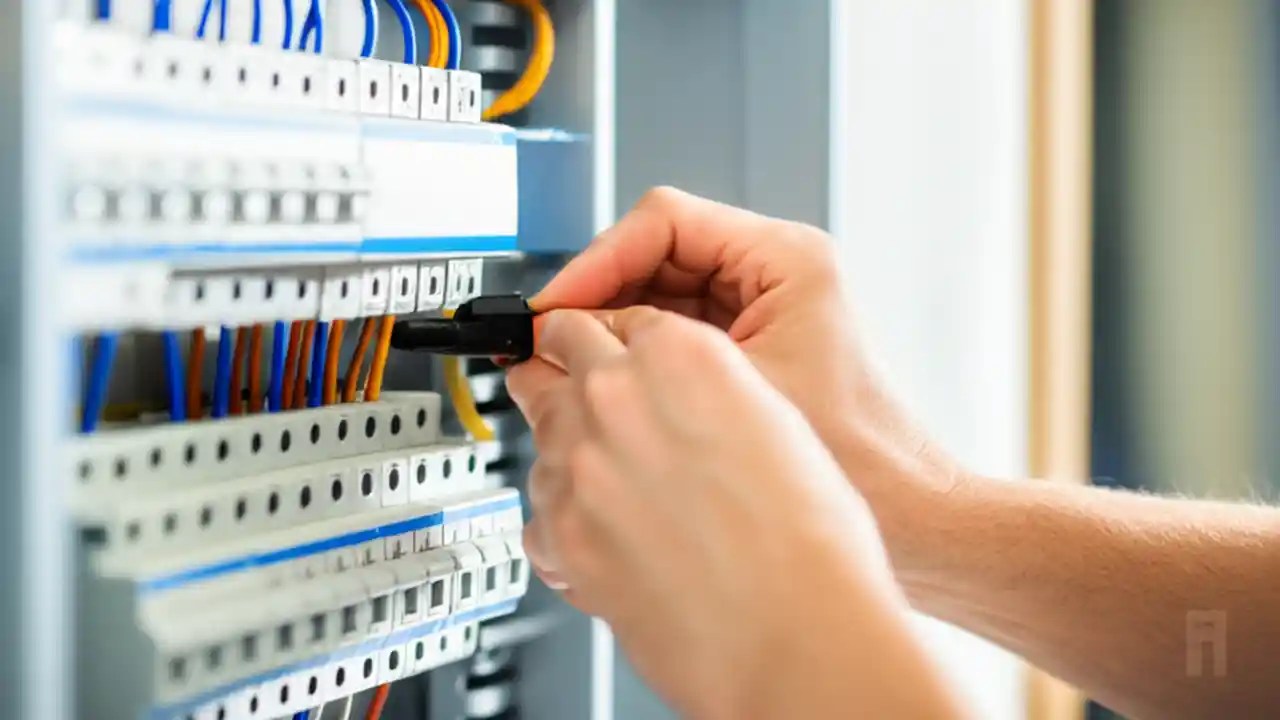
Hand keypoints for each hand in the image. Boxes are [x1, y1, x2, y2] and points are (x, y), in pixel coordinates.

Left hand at [506, 308, 922, 718]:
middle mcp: (619, 398)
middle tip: (572, 381)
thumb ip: (707, 391)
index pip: (616, 316)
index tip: (604, 344)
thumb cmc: (810, 544)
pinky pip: (537, 507)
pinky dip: (561, 516)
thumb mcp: (777, 426)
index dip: (611, 333)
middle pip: (556, 355)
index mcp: (683, 357)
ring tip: (613, 480)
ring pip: (540, 430)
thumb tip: (675, 395)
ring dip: (565, 444)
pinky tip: (605, 532)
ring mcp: (580, 466)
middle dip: (565, 366)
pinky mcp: (559, 534)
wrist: (798, 637)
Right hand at [534, 187, 964, 571]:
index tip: (556, 306)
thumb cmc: (860, 463)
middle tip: (547, 342)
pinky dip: (639, 357)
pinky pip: (676, 334)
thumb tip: (565, 333)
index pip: (663, 222)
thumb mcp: (732, 394)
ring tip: (573, 371)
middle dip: (597, 297)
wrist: (912, 520)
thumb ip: (645, 353)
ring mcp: (762, 310)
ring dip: (613, 329)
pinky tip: (613, 391)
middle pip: (655, 254)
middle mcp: (774, 273)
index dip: (597, 261)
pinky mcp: (751, 347)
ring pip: (659, 294)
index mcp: (785, 258)